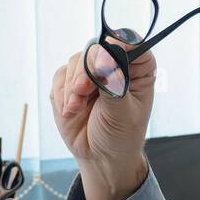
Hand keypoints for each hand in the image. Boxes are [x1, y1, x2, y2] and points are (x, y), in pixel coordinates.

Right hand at [49, 37, 155, 199]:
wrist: (100, 157)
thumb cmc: (121, 136)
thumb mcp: (123, 113)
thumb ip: (114, 84)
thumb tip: (104, 57)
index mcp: (138, 69)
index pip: (132, 42)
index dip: (120, 42)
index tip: (109, 53)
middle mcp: (114, 66)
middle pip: (98, 48)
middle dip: (86, 69)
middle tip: (83, 89)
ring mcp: (90, 73)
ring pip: (77, 61)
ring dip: (73, 85)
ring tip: (76, 108)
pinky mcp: (69, 83)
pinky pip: (61, 76)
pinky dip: (63, 94)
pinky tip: (70, 112)